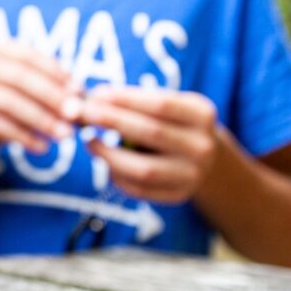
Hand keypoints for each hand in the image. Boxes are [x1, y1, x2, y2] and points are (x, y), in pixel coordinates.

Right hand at [0, 42, 80, 167]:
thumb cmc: (3, 105)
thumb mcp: (25, 92)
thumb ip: (50, 90)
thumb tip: (82, 98)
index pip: (29, 57)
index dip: (55, 73)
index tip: (79, 92)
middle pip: (19, 78)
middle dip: (51, 96)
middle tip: (75, 114)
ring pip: (9, 103)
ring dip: (41, 120)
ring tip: (64, 135)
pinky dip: (24, 137)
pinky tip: (42, 147)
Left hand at [78, 86, 220, 203]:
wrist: (206, 159)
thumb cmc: (174, 124)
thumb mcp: (169, 105)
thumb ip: (135, 102)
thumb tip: (90, 100)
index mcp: (202, 115)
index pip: (161, 104)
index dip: (126, 99)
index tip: (97, 94)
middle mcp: (202, 146)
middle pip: (152, 133)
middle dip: (113, 121)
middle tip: (84, 113)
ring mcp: (192, 175)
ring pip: (144, 169)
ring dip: (110, 154)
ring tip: (88, 141)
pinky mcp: (178, 196)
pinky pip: (140, 190)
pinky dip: (117, 175)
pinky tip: (104, 161)